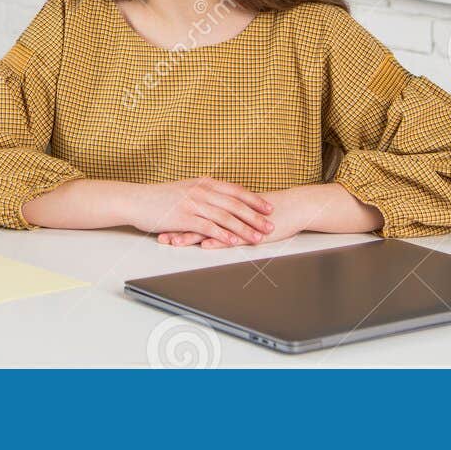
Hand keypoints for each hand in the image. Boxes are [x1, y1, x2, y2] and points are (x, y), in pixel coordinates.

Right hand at [123, 177, 274, 245]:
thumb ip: (201, 193)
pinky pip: (208, 227)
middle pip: (234, 204)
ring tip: (258, 237)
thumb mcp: (184, 189)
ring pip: (225, 216)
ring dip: (244, 228)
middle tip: (271, 225)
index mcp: (203, 183)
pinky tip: (234, 242)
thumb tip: (218, 200)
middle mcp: (200, 191)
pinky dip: (223, 235)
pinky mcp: (183, 217)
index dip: (253, 199)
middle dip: (255, 216)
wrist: (136, 200)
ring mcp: (192, 204)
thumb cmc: (158, 198)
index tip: (268, 207)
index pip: (235, 190)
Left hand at [157, 185, 385, 247]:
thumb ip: (223, 214)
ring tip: (174, 242)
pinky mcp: (249, 231)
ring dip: (190, 236)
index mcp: (222, 204)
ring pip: (210, 228)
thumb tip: (206, 218)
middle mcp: (226, 210)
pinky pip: (231, 237)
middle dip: (177, 228)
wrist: (292, 208)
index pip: (194, 211)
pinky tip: (205, 245)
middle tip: (159, 234)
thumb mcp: (240, 211)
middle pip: (196, 219)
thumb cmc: (266, 211)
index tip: (158, 223)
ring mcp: (237, 221)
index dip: (176, 218)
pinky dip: (217, 241)